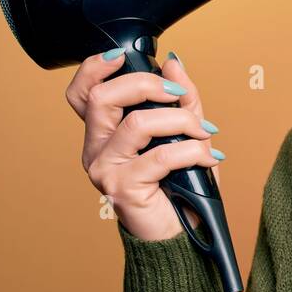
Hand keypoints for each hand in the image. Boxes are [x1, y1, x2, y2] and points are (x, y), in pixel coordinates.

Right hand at [65, 51, 222, 241]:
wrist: (184, 236)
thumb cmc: (181, 187)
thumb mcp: (187, 135)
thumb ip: (181, 100)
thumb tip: (173, 63)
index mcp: (104, 133)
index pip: (82, 92)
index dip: (96, 67)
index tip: (126, 55)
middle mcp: (96, 150)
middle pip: (102, 98)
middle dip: (147, 85)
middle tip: (179, 96)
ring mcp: (105, 170)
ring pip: (136, 123)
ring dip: (180, 120)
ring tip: (203, 132)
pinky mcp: (121, 189)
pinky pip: (160, 156)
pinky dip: (192, 152)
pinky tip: (210, 158)